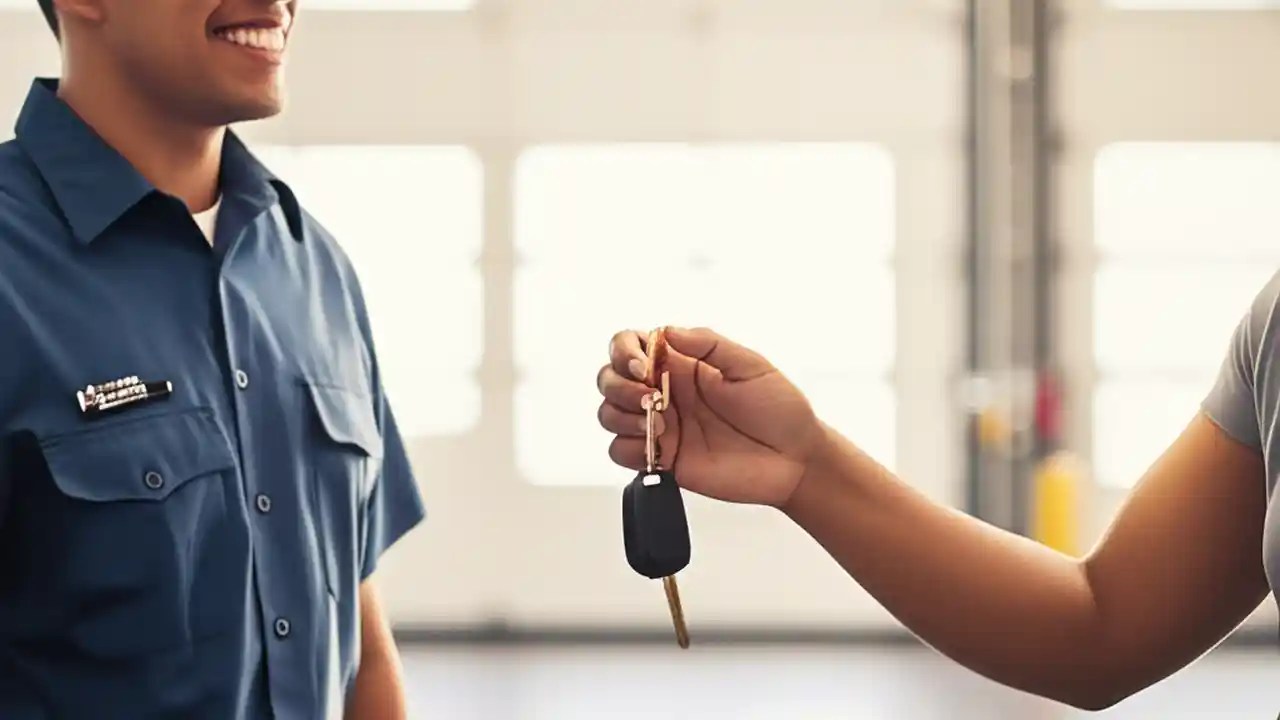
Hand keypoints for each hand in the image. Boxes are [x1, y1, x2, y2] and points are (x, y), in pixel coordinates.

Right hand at [596, 326, 821, 507]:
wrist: (795, 460)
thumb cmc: (780, 410)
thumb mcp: (750, 365)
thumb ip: (707, 344)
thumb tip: (666, 330)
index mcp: (681, 363)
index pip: (631, 345)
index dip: (623, 351)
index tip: (642, 366)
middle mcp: (664, 392)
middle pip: (609, 379)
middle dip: (618, 385)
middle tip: (649, 397)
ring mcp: (661, 427)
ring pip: (608, 414)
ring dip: (621, 415)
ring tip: (659, 423)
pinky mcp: (663, 460)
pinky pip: (621, 452)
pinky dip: (627, 448)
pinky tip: (656, 447)